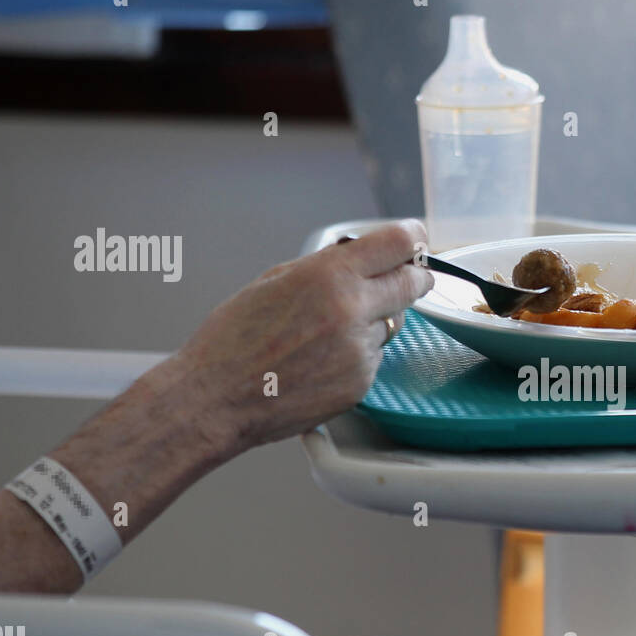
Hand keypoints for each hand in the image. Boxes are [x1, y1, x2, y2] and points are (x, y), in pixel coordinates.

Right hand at [171, 220, 432, 455]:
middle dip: (416, 277)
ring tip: (331, 330)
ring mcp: (360, 350)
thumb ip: (325, 266)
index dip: (413, 238)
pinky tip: (322, 360)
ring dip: (377, 320)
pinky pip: (375, 358)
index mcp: (330, 275)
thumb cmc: (234, 340)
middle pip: (413, 283)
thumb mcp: (275, 280)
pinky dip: (359, 354)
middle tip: (415, 276)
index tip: (417, 239)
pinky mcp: (361, 384)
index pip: (398, 243)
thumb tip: (359, 256)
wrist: (217, 398)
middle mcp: (352, 310)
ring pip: (393, 324)